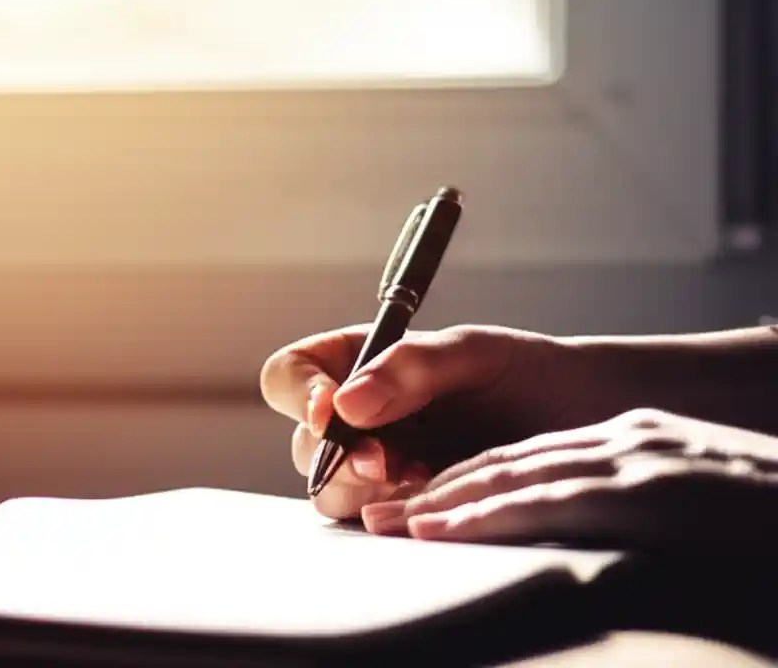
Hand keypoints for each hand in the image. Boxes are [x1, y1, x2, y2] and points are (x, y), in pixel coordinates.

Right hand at [260, 324, 610, 519]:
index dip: (300, 395)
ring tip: (420, 480)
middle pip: (305, 444)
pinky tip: (433, 502)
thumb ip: (410, 366)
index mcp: (357, 363)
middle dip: (339, 457)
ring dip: (363, 492)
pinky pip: (372, 523)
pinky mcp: (403, 510)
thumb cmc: (527, 373)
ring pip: (330, 492)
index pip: (291, 375)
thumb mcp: (473, 352)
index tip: (332, 411)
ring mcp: (377, 468)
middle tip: (386, 463)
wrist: (584, 423)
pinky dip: (394, 517)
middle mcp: (356, 418)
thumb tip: (345, 403)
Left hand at [362, 408, 777, 551]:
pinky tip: (442, 528)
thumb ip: (636, 508)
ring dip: (443, 501)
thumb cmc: (770, 516)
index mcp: (635, 441)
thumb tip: (592, 539)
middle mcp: (626, 438)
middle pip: (508, 460)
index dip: (467, 483)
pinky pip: (549, 500)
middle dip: (437, 488)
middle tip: (375, 515)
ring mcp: (638, 459)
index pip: (530, 458)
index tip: (416, 507)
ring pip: (514, 475)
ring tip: (386, 523)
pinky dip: (486, 513)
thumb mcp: (698, 504)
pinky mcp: (651, 489)